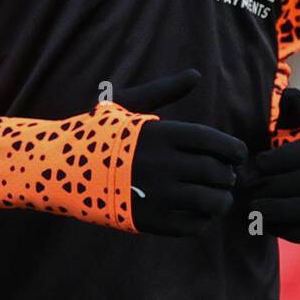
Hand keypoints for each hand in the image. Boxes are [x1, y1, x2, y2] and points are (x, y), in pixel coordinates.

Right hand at [114, 69, 247, 237]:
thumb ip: (164, 90)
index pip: (214, 142)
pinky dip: (204, 220)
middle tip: (228, 177)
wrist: (61, 168)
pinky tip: (201, 213)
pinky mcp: (150, 221)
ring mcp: (156, 195)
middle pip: (215, 172)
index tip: (238, 155)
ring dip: (222, 200)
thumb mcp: (126, 103)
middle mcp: (162, 164)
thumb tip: (195, 74)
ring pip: (209, 201)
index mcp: (161, 134)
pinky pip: (191, 225)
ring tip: (220, 197)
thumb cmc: (100, 134)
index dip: (234, 149)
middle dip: (228, 175)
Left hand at [237, 87, 299, 244]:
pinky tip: (265, 223)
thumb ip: (292, 106)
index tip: (259, 161)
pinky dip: (290, 230)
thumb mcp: (297, 120)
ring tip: (254, 208)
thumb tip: (291, 96)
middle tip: (249, 187)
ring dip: (281, 210)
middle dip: (277, 185)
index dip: (284, 158)